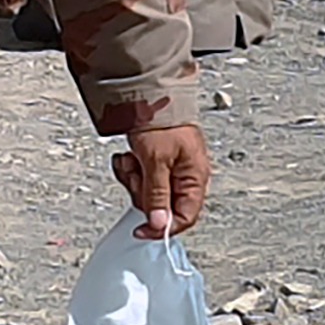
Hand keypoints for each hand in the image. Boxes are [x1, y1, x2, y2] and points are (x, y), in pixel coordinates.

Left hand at [113, 121, 209, 238]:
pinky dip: (129, 169)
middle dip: (143, 193)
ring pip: (146, 193)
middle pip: (161, 207)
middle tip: (137, 175)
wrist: (149, 94)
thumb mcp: (157, 161)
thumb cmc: (162, 121)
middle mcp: (184, 176)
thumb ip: (157, 195)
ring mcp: (168, 170)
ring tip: (133, 160)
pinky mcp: (154, 163)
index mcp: (194, 178)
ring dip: (134, 179)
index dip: (163, 227)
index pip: (185, 217)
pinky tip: (129, 155)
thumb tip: (159, 225)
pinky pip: (139, 178)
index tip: (142, 230)